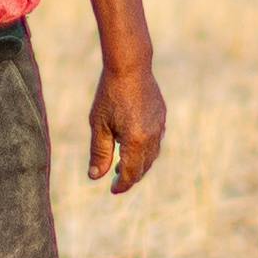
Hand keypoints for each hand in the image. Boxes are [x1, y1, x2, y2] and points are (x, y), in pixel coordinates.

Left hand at [88, 61, 164, 193]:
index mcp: (136, 141)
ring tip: (123, 164)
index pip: (131, 173)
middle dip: (131, 176)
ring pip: (152, 154)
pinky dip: (146, 149)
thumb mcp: (99, 125)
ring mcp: (160, 126)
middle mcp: (152, 136)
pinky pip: (156, 140)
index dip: (122, 185)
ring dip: (139, 163)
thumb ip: (99, 153)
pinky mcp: (161, 116)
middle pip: (143, 167)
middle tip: (117, 180)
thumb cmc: (110, 94)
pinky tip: (133, 144)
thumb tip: (96, 177)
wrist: (130, 66)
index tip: (113, 190)